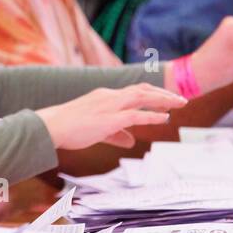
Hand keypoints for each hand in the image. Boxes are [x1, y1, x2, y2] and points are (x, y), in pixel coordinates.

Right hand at [36, 84, 186, 150]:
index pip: (133, 90)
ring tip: (180, 104)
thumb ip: (116, 135)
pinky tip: (165, 118)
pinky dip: (153, 116)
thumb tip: (131, 142)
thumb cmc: (69, 128)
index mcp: (105, 96)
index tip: (166, 98)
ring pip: (143, 97)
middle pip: (143, 90)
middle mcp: (110, 96)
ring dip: (164, 100)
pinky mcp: (110, 118)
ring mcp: (110, 105)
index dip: (152, 93)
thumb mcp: (97, 131)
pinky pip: (137, 115)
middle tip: (180, 100)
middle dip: (163, 93)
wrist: (52, 126)